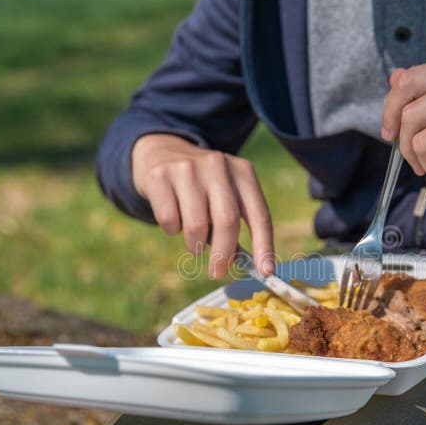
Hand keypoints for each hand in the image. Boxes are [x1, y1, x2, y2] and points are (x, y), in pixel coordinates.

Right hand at [132, 133, 273, 277]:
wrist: (161, 152)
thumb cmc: (201, 187)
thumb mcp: (224, 195)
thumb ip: (233, 224)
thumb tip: (237, 262)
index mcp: (243, 172)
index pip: (259, 214)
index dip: (264, 245)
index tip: (265, 271)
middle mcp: (218, 165)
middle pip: (227, 220)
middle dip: (224, 254)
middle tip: (218, 272)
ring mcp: (188, 168)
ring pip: (196, 225)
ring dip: (195, 244)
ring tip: (194, 240)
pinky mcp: (160, 175)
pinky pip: (169, 220)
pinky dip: (172, 230)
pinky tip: (174, 218)